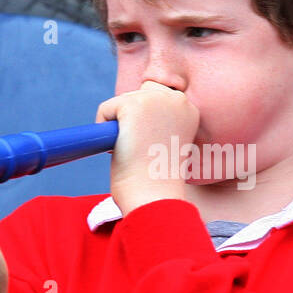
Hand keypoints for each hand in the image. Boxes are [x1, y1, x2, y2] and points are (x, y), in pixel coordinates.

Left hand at [95, 81, 198, 214]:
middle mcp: (177, 99)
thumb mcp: (164, 145)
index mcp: (189, 110)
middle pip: (137, 94)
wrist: (155, 198)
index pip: (155, 98)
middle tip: (141, 152)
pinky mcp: (134, 104)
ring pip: (121, 102)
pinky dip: (103, 128)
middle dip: (130, 121)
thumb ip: (155, 124)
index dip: (144, 122)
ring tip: (134, 152)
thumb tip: (131, 119)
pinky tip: (119, 149)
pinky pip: (106, 109)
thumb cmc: (157, 183)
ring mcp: (156, 99)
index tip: (151, 148)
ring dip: (119, 126)